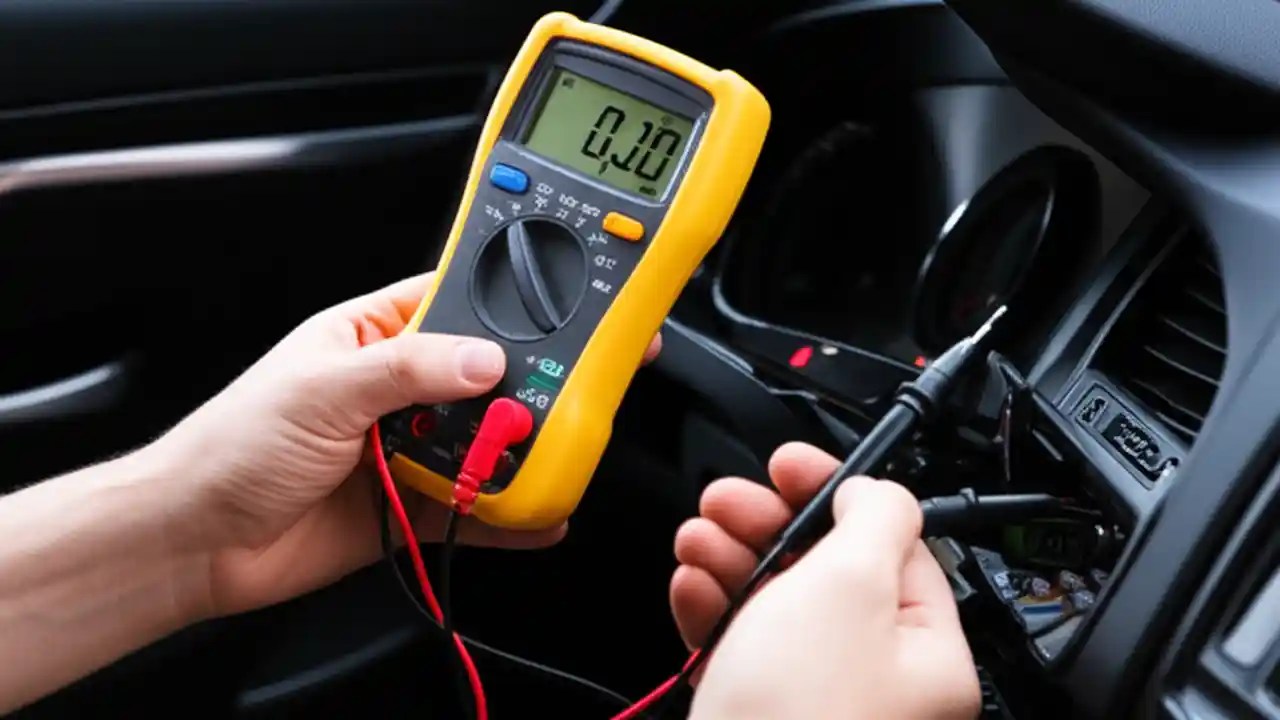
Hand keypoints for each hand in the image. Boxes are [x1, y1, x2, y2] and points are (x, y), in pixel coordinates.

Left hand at [147, 272, 659, 620]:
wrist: (195, 542)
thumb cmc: (232, 446)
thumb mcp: (324, 389)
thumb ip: (410, 370)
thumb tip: (486, 360)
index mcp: (373, 337)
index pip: (456, 303)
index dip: (510, 304)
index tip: (565, 304)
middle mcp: (397, 391)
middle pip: (486, 381)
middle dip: (527, 389)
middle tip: (572, 394)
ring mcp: (406, 450)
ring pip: (486, 446)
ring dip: (517, 454)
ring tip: (547, 458)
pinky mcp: (411, 509)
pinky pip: (474, 510)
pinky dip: (509, 515)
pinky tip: (539, 513)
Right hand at [670, 443, 980, 719]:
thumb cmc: (798, 717)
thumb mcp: (849, 585)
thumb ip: (876, 519)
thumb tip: (876, 493)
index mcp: (925, 649)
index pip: (893, 542)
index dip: (835, 492)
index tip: (788, 465)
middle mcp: (876, 676)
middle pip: (826, 568)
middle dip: (769, 524)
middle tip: (726, 502)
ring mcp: (815, 697)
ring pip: (777, 601)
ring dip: (733, 558)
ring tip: (696, 541)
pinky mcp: (762, 712)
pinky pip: (743, 644)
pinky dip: (715, 608)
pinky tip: (691, 589)